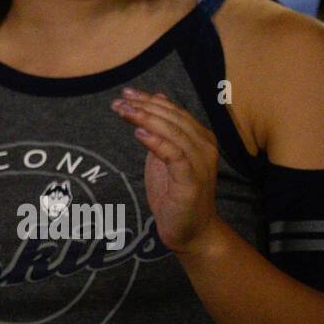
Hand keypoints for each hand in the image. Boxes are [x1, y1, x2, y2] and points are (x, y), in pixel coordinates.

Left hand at [110, 87, 221, 253]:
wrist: (190, 231)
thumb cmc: (176, 192)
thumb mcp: (165, 155)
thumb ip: (162, 129)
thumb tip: (156, 96)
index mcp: (200, 138)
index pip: (174, 111)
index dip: (150, 100)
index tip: (126, 93)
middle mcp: (204, 147)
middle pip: (173, 118)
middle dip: (144, 106)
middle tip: (119, 102)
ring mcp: (200, 164)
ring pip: (174, 132)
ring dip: (146, 118)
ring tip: (123, 111)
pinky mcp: (192, 181)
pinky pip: (174, 155)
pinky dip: (156, 142)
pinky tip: (138, 133)